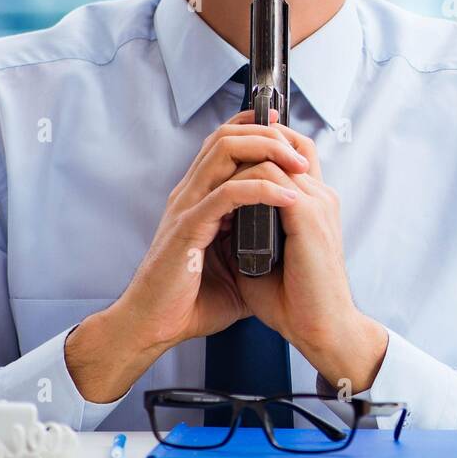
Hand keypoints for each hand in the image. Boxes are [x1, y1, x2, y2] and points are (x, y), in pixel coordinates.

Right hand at [113, 107, 312, 352]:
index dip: (257, 129)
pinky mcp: (187, 227)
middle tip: (301, 156)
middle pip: (227, 135)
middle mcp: (191, 193)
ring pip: (224, 151)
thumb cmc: (191, 301)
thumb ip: (259, 246)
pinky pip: (227, 193)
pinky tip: (287, 198)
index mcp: (200, 197)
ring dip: (267, 151)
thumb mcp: (237, 266)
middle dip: (269, 134)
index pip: (226, 143)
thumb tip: (292, 247)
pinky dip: (261, 189)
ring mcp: (187, 206)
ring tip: (298, 167)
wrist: (155, 329)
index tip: (290, 136)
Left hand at [224, 124, 387, 392]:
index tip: (235, 147)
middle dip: (253, 138)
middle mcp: (321, 197)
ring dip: (244, 159)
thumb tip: (220, 220)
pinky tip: (222, 192)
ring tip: (214, 170)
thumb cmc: (296, 303)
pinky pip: (273, 180)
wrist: (321, 330)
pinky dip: (246, 181)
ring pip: (277, 157)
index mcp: (316, 206)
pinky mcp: (308, 216)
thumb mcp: (266, 258)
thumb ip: (249, 232)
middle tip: (219, 146)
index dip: (268, 142)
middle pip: (289, 142)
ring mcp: (318, 203)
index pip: (297, 153)